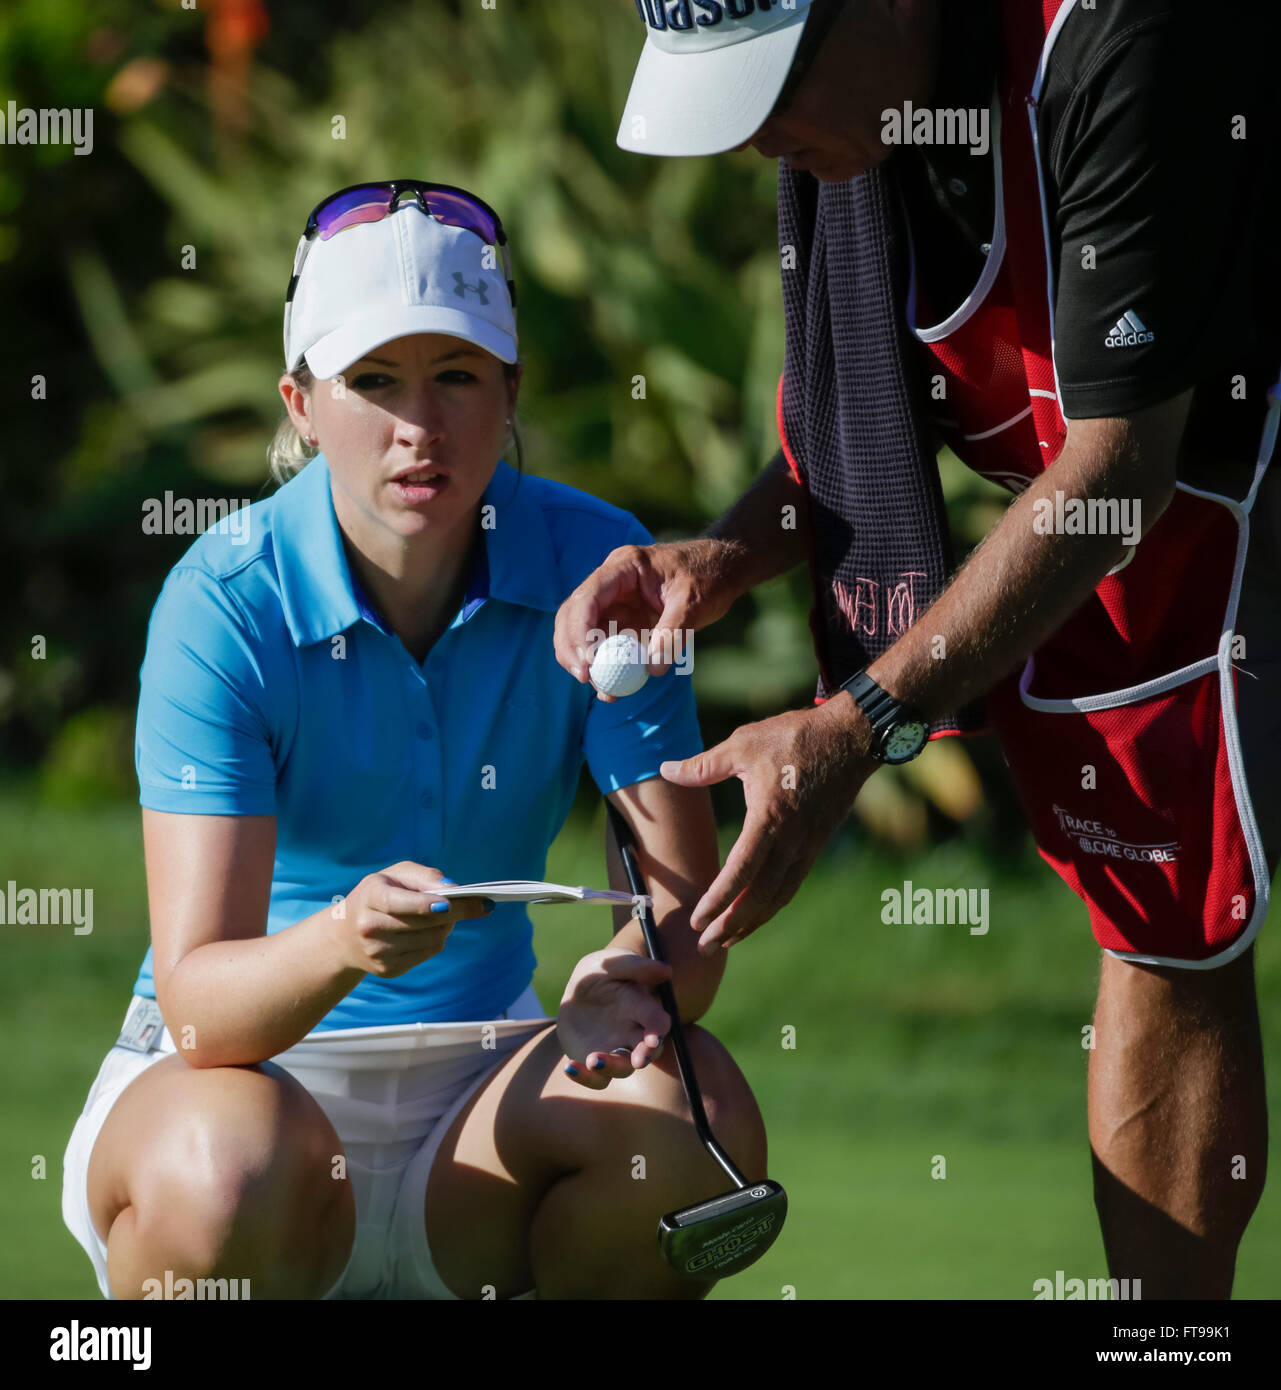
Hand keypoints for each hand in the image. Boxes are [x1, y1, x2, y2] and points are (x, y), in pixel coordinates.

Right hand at [331, 862, 493, 978]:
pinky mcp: (388, 969)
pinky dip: (438, 939)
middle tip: (479, 903)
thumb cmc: (379, 895)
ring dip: (448, 925)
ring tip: (447, 914)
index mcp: (369, 897)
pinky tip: (432, 929)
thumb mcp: (395, 875)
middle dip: (455, 912)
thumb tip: (453, 888)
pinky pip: (428, 953)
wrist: (345, 935)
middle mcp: (369, 927)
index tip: (452, 902)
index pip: (400, 903)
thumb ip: (424, 876)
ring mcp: (378, 952)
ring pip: (431, 940)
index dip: (427, 904)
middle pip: (422, 923)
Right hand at [553, 539, 743, 702]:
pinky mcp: (623, 620)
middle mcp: (612, 583)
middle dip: (572, 648)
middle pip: (573, 614)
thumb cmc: (709, 577)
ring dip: (585, 661)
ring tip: (604, 691)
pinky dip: (605, 667)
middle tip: (584, 678)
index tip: (587, 661)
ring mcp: (615, 602)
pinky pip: (606, 646)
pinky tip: (612, 689)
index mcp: (624, 567)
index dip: (579, 630)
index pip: (587, 597)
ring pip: (583, 632)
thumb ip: (672, 634)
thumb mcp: (694, 603)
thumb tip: (652, 670)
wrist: (722, 571)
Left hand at [557, 948, 673, 1089]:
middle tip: (638, 1061)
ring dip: (612, 1067)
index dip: (658, 1030)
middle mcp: (633, 1032)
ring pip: (622, 1068)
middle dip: (645, 1056)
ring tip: (592, 1060)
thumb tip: (666, 971)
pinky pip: (595, 1077)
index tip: (654, 1039)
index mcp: (641, 1007)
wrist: (578, 990)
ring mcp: (615, 1049)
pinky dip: (584, 1077)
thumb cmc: (601, 971)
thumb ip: (634, 965)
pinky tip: (569, 1067)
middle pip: (647, 1052)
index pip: (657, 1022)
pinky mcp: (595, 1060)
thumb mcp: (611, 962)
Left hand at [660, 697, 875, 951]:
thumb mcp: (743, 744)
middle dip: (731, 924)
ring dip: (752, 922)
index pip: (741, 871)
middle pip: (760, 896)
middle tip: (704, 945)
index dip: (719, 899)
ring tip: (726, 940)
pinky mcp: (815, 845)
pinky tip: (755, 913)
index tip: (698, 919)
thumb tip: (666, 769)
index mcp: (769, 818)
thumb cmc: (794, 737)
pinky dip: (771, 905)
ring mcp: (807, 846)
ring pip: (778, 896)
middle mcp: (791, 841)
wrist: (851, 738)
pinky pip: (791, 884)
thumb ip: (703, 765)